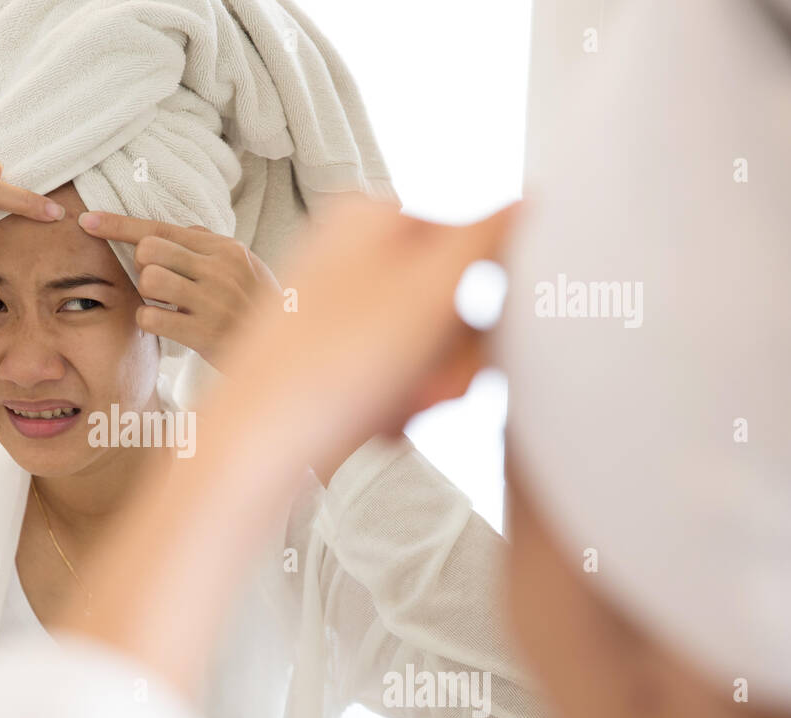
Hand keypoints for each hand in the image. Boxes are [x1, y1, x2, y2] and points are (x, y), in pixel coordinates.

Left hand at [76, 211, 281, 369]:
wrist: (288, 350)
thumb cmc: (258, 304)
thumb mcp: (244, 264)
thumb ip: (209, 245)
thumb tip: (179, 228)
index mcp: (223, 248)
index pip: (160, 227)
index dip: (118, 224)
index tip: (87, 220)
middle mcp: (218, 269)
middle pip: (149, 250)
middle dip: (143, 265)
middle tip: (160, 283)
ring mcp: (210, 301)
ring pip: (148, 280)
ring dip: (148, 294)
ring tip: (168, 304)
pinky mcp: (202, 333)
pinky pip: (151, 317)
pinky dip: (150, 321)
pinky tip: (169, 326)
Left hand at [218, 192, 517, 468]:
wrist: (256, 442)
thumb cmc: (335, 360)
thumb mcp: (431, 286)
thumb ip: (491, 237)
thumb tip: (534, 201)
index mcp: (367, 215)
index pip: (470, 246)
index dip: (485, 300)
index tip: (479, 338)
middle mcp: (348, 255)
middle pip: (448, 302)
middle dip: (453, 355)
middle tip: (433, 386)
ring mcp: (336, 310)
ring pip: (424, 347)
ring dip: (427, 385)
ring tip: (393, 407)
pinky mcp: (326, 360)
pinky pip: (390, 378)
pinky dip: (394, 404)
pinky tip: (372, 421)